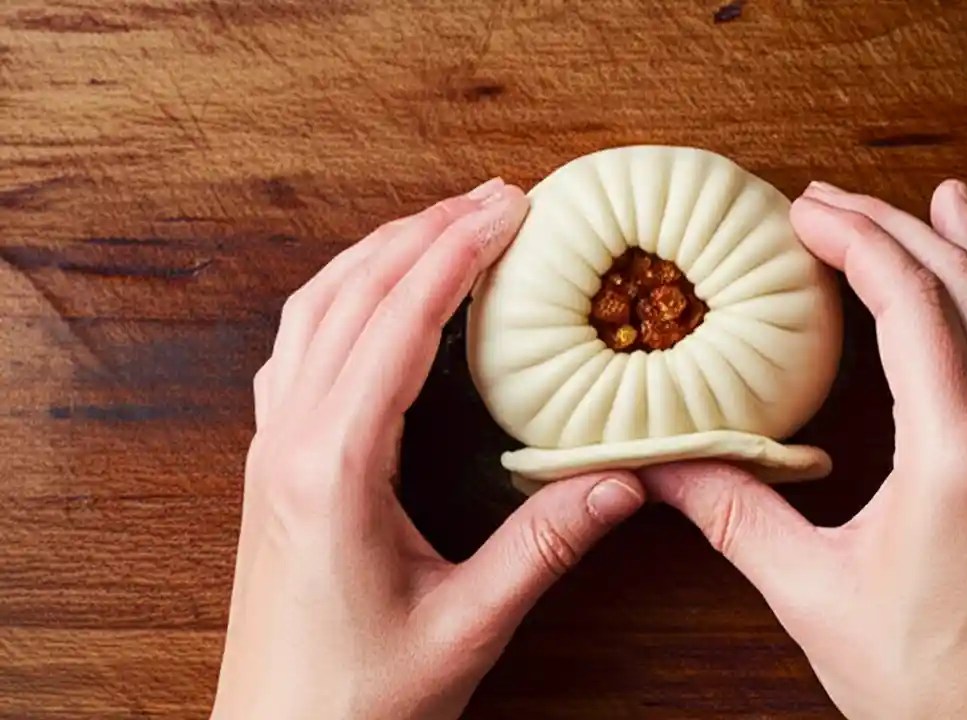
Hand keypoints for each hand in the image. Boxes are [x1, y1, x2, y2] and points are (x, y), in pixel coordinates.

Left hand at [212, 179, 645, 719]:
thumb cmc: (357, 700)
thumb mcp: (467, 624)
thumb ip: (547, 545)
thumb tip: (625, 479)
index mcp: (336, 467)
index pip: (399, 324)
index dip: (457, 254)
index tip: (509, 207)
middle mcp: (291, 441)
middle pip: (352, 296)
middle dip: (425, 230)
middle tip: (496, 195)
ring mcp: (273, 450)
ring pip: (313, 311)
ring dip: (377, 253)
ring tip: (442, 221)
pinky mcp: (274, 467)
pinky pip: (297, 348)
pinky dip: (342, 297)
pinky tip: (372, 297)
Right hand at [642, 181, 966, 718]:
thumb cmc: (930, 684)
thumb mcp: (813, 597)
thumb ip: (734, 516)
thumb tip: (660, 466)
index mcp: (957, 451)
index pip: (909, 299)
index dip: (853, 238)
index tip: (801, 211)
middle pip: (961, 282)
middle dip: (892, 225)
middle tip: (827, 198)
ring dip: (956, 245)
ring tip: (926, 198)